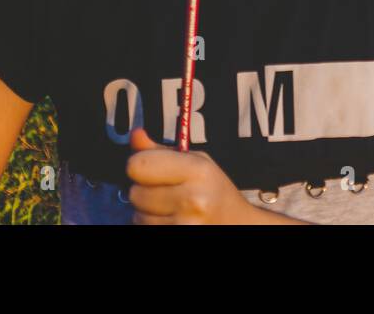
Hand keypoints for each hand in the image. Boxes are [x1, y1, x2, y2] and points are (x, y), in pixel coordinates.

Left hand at [124, 127, 253, 224]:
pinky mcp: (179, 237)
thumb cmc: (213, 189)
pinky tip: (169, 220)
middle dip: (143, 191)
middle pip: (135, 193)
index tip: (149, 168)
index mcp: (197, 171)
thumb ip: (160, 150)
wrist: (238, 224)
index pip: (138, 165)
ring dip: (146, 212)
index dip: (139, 165)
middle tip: (164, 191)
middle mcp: (192, 199)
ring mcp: (185, 224)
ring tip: (169, 207)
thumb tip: (135, 135)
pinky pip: (144, 229)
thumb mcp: (194, 161)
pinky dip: (151, 225)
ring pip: (137, 216)